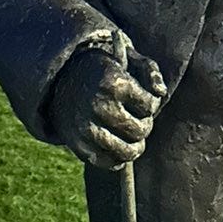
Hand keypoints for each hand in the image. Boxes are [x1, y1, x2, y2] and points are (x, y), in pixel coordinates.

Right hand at [46, 35, 165, 168]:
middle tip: (138, 116)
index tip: (143, 98)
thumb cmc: (102, 70)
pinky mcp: (78, 145)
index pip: (150, 106)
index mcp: (113, 84)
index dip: (151, 103)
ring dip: (136, 145)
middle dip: (145, 124)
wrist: (60, 80)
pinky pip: (108, 163)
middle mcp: (99, 107)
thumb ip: (150, 70)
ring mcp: (86, 129)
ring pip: (127, 152)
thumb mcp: (127, 58)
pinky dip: (118, 159)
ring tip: (133, 134)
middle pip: (141, 130)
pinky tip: (118, 145)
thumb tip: (162, 94)